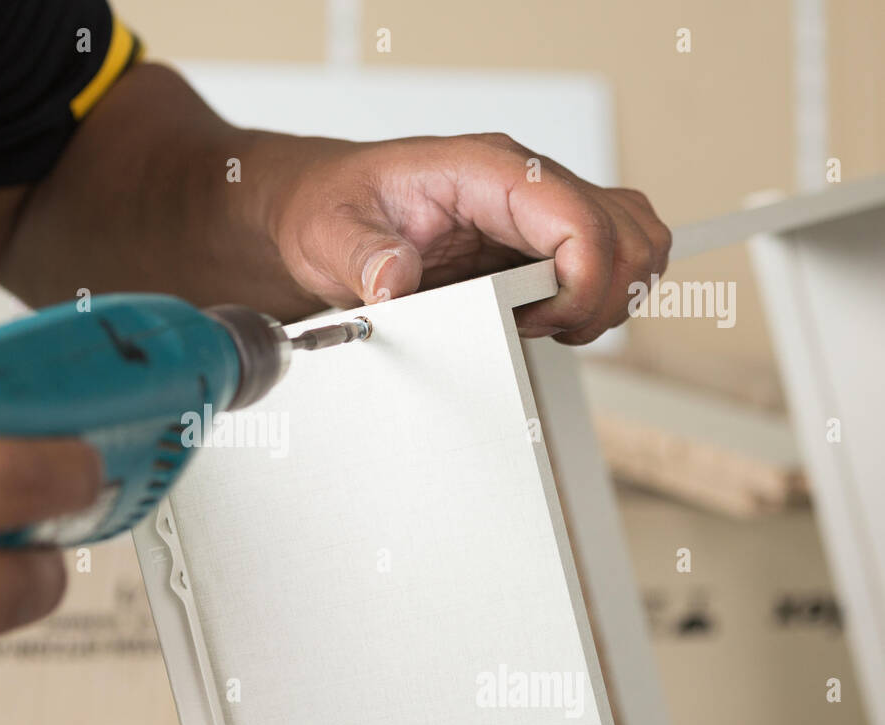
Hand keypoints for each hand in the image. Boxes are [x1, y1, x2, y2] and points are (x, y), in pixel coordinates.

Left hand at [266, 133, 670, 343]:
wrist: (318, 206)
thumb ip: (361, 256)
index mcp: (486, 170)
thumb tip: (394, 282)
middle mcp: (525, 183)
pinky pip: (606, 259)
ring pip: (633, 242)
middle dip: (603, 298)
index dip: (583, 282)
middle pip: (629, 232)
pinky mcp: (533, 240)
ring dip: (608, 298)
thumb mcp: (328, 233)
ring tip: (544, 324)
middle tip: (543, 329)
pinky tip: (543, 318)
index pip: (581, 218)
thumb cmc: (329, 207)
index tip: (537, 321)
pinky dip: (596, 298)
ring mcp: (535, 212)